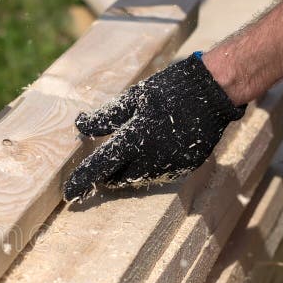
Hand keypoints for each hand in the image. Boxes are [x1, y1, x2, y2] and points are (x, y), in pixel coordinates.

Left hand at [63, 53, 246, 202]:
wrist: (214, 90)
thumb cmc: (169, 89)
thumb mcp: (132, 98)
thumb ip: (105, 117)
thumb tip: (81, 126)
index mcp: (134, 140)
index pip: (99, 166)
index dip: (82, 180)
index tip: (68, 193)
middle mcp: (151, 159)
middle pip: (117, 177)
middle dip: (106, 174)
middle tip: (100, 165)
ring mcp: (170, 165)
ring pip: (137, 178)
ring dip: (126, 171)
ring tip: (126, 155)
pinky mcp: (185, 167)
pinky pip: (158, 174)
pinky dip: (148, 167)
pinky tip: (152, 150)